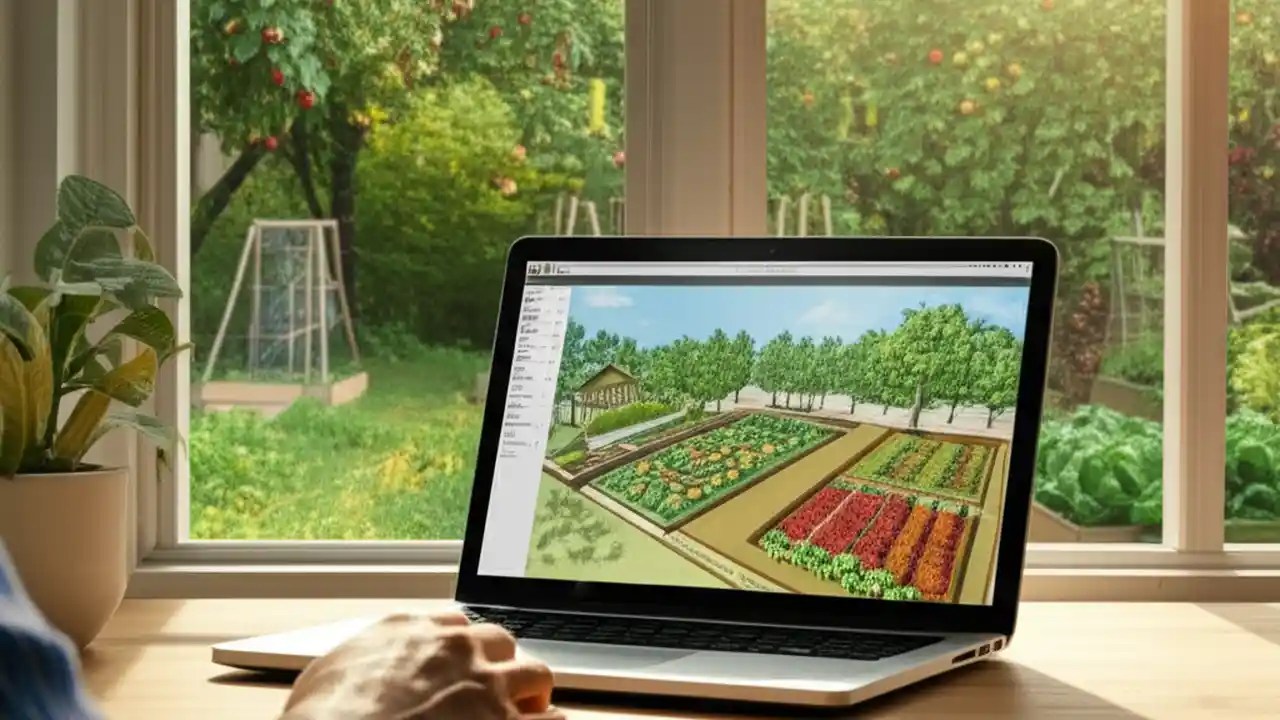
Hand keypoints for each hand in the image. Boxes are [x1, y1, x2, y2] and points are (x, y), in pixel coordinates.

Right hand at [280, 610, 562, 719]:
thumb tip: (359, 671)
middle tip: (497, 692)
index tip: (461, 667)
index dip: (462, 649)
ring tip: (531, 714)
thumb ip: (359, 661)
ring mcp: (487, 688)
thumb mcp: (326, 674)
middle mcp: (457, 650)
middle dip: (501, 666)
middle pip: (500, 643)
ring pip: (534, 675)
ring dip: (532, 695)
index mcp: (413, 631)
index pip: (455, 625)